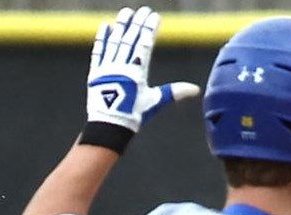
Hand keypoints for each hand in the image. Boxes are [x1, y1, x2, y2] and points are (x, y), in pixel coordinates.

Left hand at [86, 6, 200, 133]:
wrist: (109, 127)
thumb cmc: (134, 116)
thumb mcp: (155, 102)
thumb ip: (173, 92)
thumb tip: (195, 89)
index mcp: (137, 73)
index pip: (144, 45)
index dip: (149, 29)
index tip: (153, 16)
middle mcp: (121, 67)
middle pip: (130, 40)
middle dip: (136, 23)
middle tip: (141, 9)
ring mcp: (107, 69)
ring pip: (114, 43)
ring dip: (120, 26)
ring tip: (125, 12)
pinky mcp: (95, 73)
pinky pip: (98, 52)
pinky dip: (102, 39)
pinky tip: (105, 26)